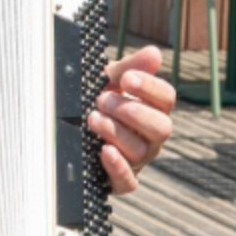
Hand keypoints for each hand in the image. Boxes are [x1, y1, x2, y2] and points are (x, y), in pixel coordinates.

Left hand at [87, 47, 178, 195]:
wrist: (68, 128)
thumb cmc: (95, 102)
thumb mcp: (108, 82)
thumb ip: (129, 68)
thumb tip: (154, 54)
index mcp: (152, 109)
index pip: (166, 98)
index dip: (149, 87)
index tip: (126, 78)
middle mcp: (150, 136)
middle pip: (162, 128)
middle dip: (132, 111)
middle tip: (103, 100)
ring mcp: (138, 160)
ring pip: (141, 151)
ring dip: (116, 132)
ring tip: (93, 119)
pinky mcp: (121, 181)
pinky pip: (129, 181)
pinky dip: (118, 167)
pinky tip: (104, 151)